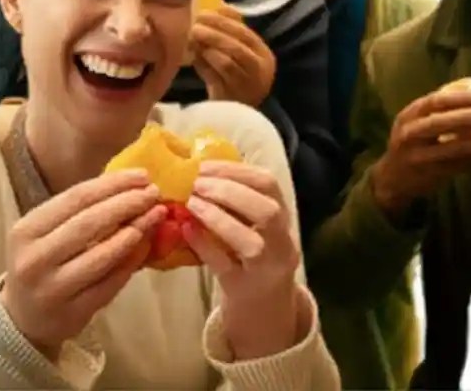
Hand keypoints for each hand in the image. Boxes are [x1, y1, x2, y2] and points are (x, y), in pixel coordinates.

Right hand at [1, 170, 164, 357]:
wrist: (24, 318)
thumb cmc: (42, 264)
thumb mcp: (47, 234)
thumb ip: (82, 213)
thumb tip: (133, 187)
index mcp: (26, 231)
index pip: (75, 198)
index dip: (112, 184)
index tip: (142, 175)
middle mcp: (34, 259)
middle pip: (88, 223)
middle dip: (127, 204)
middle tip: (154, 192)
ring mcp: (53, 289)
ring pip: (100, 255)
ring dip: (134, 231)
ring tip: (155, 215)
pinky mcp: (73, 313)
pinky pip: (110, 283)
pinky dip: (131, 261)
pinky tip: (147, 246)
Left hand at [186, 161, 303, 359]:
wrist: (264, 305)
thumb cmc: (255, 253)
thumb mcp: (258, 225)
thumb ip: (240, 200)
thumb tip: (202, 168)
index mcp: (284, 217)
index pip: (269, 184)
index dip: (237, 170)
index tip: (205, 166)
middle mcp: (282, 242)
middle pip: (267, 213)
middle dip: (229, 193)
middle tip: (196, 184)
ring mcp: (265, 269)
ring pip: (250, 242)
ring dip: (217, 217)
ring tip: (190, 203)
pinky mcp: (244, 288)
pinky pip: (223, 265)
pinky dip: (203, 244)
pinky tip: (186, 228)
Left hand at [190, 10, 275, 107]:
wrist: (236, 114)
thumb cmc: (236, 77)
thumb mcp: (240, 55)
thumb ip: (232, 33)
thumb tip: (215, 7)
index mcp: (264, 55)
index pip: (245, 33)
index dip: (224, 21)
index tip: (204, 13)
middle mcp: (260, 70)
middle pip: (237, 46)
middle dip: (214, 32)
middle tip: (195, 24)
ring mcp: (246, 85)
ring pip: (227, 61)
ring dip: (208, 47)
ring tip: (193, 37)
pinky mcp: (230, 97)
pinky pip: (215, 77)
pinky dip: (203, 64)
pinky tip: (194, 55)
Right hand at [370, 85, 470, 216]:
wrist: (392, 176)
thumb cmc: (412, 140)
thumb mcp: (415, 120)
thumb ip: (438, 106)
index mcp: (409, 115)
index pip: (433, 102)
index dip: (457, 98)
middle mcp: (408, 134)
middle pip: (437, 123)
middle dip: (463, 118)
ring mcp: (416, 156)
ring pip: (445, 149)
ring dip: (469, 143)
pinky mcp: (426, 175)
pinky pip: (451, 168)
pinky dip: (469, 162)